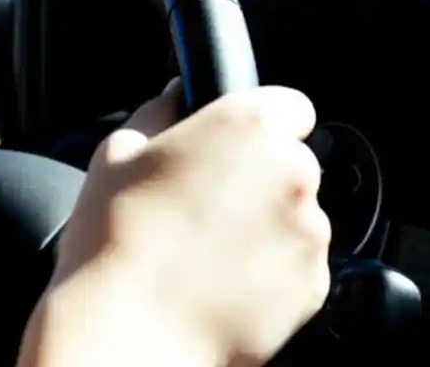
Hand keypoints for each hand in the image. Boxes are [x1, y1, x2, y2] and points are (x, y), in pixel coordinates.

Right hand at [21, 82, 330, 366]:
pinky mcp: (314, 285)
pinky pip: (298, 266)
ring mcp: (310, 232)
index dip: (261, 125)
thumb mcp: (118, 152)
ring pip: (296, 217)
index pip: (290, 105)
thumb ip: (160, 112)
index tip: (235, 146)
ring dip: (265, 226)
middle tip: (206, 204)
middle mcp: (293, 172)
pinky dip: (271, 272)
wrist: (129, 332)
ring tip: (208, 251)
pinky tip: (222, 282)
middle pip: (293, 163)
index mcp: (249, 125)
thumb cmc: (116, 240)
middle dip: (259, 179)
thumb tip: (176, 97)